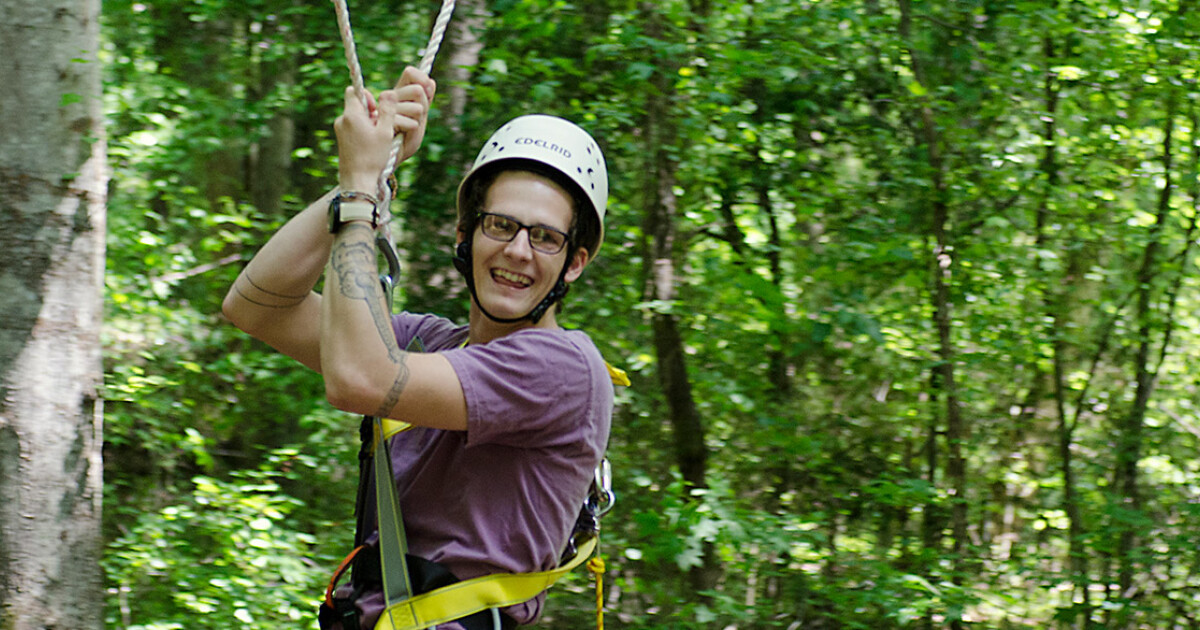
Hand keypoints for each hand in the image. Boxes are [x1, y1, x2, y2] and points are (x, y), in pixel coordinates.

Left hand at [333, 66, 436, 192]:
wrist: (357, 181)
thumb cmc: (372, 157)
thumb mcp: (385, 132)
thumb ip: (387, 110)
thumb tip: (389, 91)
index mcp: (351, 115)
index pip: (353, 90)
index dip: (366, 95)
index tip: (376, 108)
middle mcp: (342, 120)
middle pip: (355, 104)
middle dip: (369, 110)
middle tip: (381, 124)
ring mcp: (340, 131)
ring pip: (355, 117)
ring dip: (367, 122)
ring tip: (378, 137)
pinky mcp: (341, 140)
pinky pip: (352, 128)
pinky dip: (362, 131)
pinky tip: (371, 145)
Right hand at [383, 66, 436, 163]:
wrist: (386, 161)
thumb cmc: (401, 143)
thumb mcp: (418, 122)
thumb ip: (424, 102)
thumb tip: (431, 81)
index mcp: (398, 94)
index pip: (409, 73)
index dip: (421, 78)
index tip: (427, 90)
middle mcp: (389, 97)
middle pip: (417, 90)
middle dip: (423, 106)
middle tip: (415, 118)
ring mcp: (384, 108)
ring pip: (417, 107)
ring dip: (417, 119)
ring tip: (407, 128)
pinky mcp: (382, 121)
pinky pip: (410, 121)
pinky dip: (411, 128)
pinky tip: (403, 133)